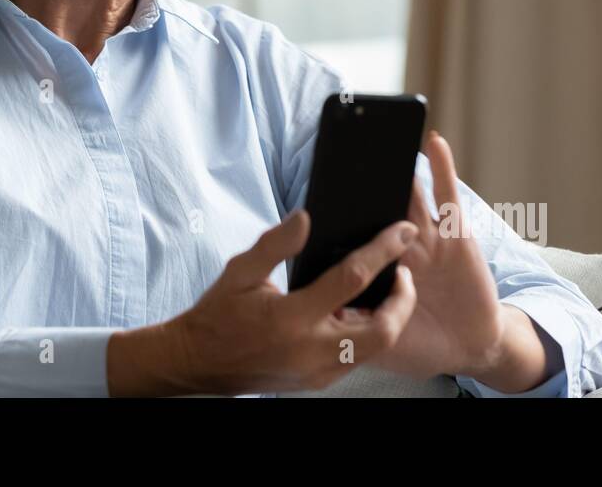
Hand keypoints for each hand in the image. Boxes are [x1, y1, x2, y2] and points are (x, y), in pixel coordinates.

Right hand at [158, 211, 419, 395]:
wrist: (198, 363)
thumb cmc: (218, 313)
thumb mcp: (240, 270)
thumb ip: (275, 243)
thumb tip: (307, 217)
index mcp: (291, 317)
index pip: (351, 279)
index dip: (382, 251)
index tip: (403, 232)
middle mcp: (310, 350)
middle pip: (383, 329)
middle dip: (403, 299)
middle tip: (403, 273)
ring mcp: (316, 372)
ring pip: (375, 349)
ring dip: (389, 318)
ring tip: (385, 290)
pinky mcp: (317, 383)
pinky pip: (357, 359)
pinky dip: (367, 335)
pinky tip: (358, 312)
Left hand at [344, 131, 507, 379]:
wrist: (468, 350)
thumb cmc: (419, 344)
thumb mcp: (378, 337)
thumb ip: (354, 320)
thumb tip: (321, 301)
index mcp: (374, 267)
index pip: (350, 233)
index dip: (334, 213)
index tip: (313, 193)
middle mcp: (398, 245)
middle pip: (375, 205)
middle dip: (361, 182)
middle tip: (343, 151)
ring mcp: (427, 236)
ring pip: (407, 194)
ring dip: (394, 166)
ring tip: (380, 134)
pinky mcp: (456, 234)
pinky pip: (447, 195)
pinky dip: (442, 167)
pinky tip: (433, 142)